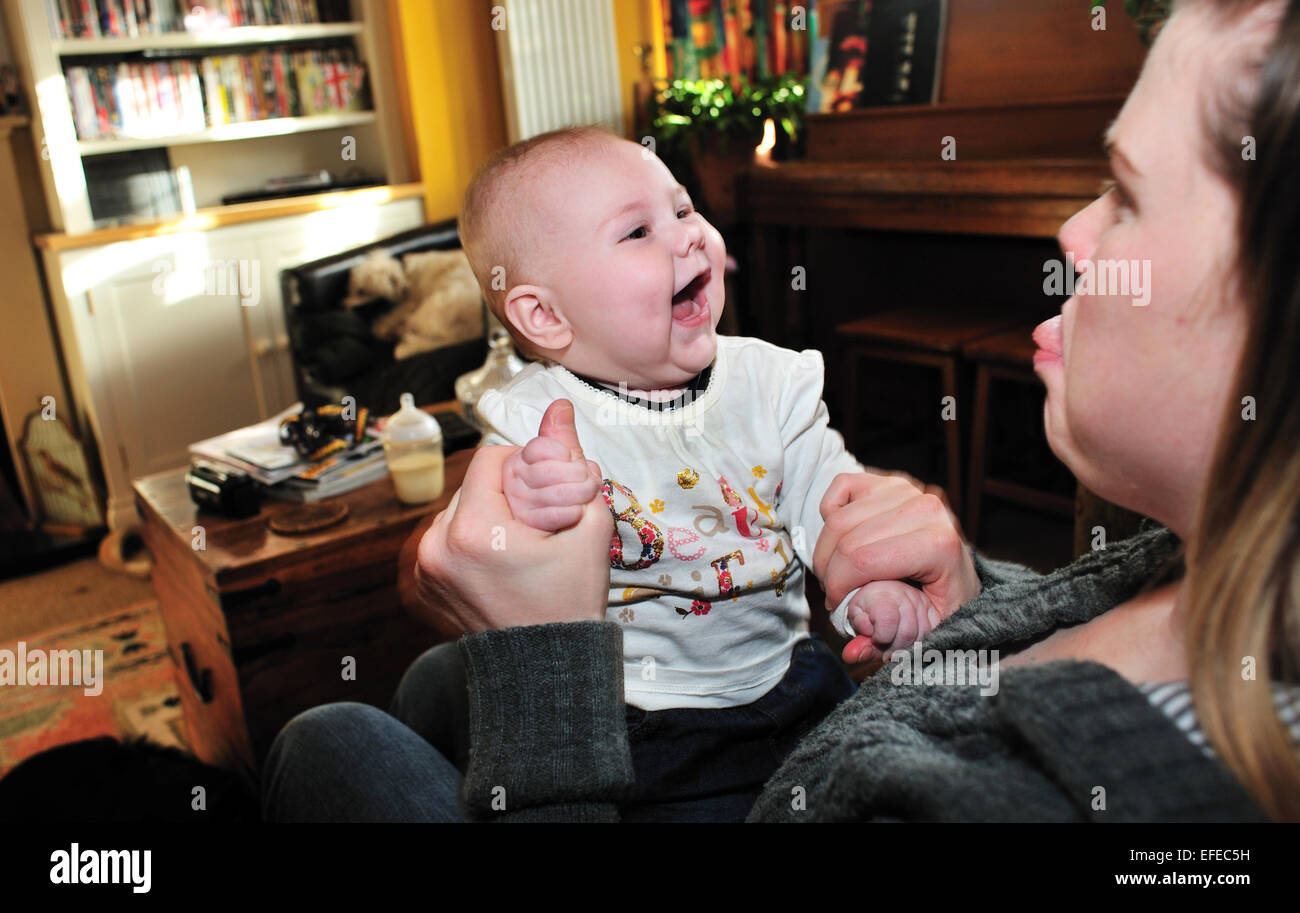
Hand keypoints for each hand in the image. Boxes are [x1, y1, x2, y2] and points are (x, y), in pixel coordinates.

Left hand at [412, 399, 611, 636]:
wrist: (545, 668)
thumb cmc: (571, 600)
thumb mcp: (586, 525)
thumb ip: (568, 459)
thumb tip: (557, 408)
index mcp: (474, 528)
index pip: (490, 457)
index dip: (524, 467)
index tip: (545, 499)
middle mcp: (436, 544)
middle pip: (473, 483)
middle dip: (505, 492)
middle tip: (536, 526)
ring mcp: (424, 566)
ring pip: (459, 508)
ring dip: (487, 514)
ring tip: (517, 549)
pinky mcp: (422, 581)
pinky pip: (446, 536)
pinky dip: (471, 539)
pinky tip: (498, 564)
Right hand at [813, 471, 980, 666]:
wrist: (960, 574)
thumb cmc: (942, 604)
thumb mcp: (923, 630)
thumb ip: (885, 641)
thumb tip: (852, 651)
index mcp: (939, 544)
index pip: (862, 560)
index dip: (838, 588)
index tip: (838, 607)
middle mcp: (926, 508)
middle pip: (846, 539)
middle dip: (830, 573)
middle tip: (836, 594)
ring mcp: (907, 489)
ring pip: (838, 518)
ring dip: (827, 550)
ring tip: (839, 573)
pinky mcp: (889, 480)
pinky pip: (841, 488)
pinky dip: (831, 513)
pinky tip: (846, 537)